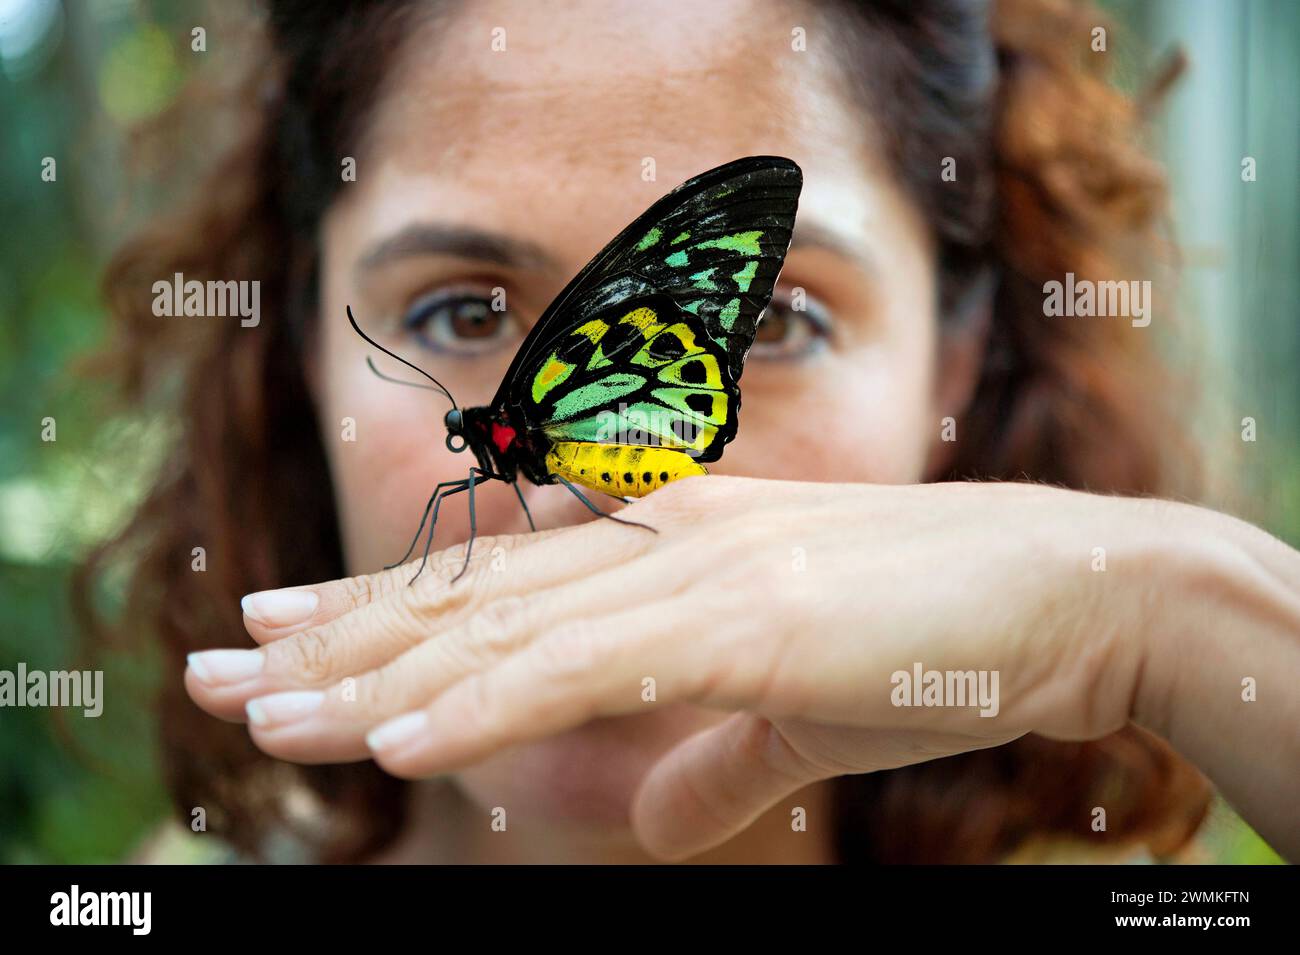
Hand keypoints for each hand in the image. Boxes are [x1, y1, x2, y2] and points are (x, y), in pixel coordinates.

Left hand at [184, 476, 1299, 859]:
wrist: (1061, 588)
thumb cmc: (930, 634)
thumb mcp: (795, 700)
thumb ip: (706, 755)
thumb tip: (648, 820)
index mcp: (668, 546)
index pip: (496, 578)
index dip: (385, 609)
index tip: (290, 632)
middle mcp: (662, 544)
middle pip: (469, 595)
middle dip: (338, 638)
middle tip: (222, 668)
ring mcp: (698, 574)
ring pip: (502, 630)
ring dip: (379, 680)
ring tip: (269, 719)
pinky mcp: (739, 623)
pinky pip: (584, 669)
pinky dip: (486, 706)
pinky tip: (400, 741)